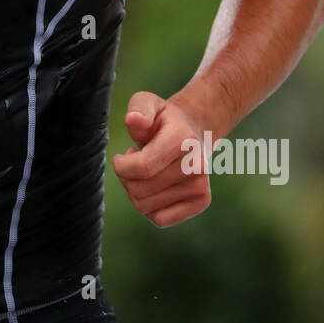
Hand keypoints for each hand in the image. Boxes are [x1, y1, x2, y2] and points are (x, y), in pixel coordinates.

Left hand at [112, 90, 211, 227]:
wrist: (193, 132)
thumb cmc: (162, 119)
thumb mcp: (147, 103)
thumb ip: (139, 108)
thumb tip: (135, 120)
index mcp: (183, 140)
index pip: (142, 168)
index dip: (121, 166)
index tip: (122, 155)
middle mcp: (197, 165)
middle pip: (140, 190)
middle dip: (126, 179)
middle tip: (134, 163)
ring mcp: (202, 185)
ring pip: (146, 207)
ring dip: (136, 192)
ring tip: (146, 173)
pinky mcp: (202, 201)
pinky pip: (160, 219)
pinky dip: (149, 207)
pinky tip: (154, 188)